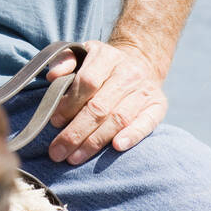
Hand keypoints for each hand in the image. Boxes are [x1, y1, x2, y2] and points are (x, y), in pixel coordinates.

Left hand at [43, 39, 167, 164]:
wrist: (139, 62)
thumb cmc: (100, 65)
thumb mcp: (81, 53)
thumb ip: (64, 60)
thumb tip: (53, 76)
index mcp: (106, 57)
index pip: (87, 82)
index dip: (69, 104)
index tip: (54, 121)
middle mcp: (128, 72)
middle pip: (100, 106)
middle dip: (76, 132)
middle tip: (57, 151)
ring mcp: (144, 90)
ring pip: (118, 119)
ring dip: (95, 142)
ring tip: (75, 157)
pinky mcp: (158, 106)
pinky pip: (146, 123)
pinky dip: (132, 135)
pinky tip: (117, 147)